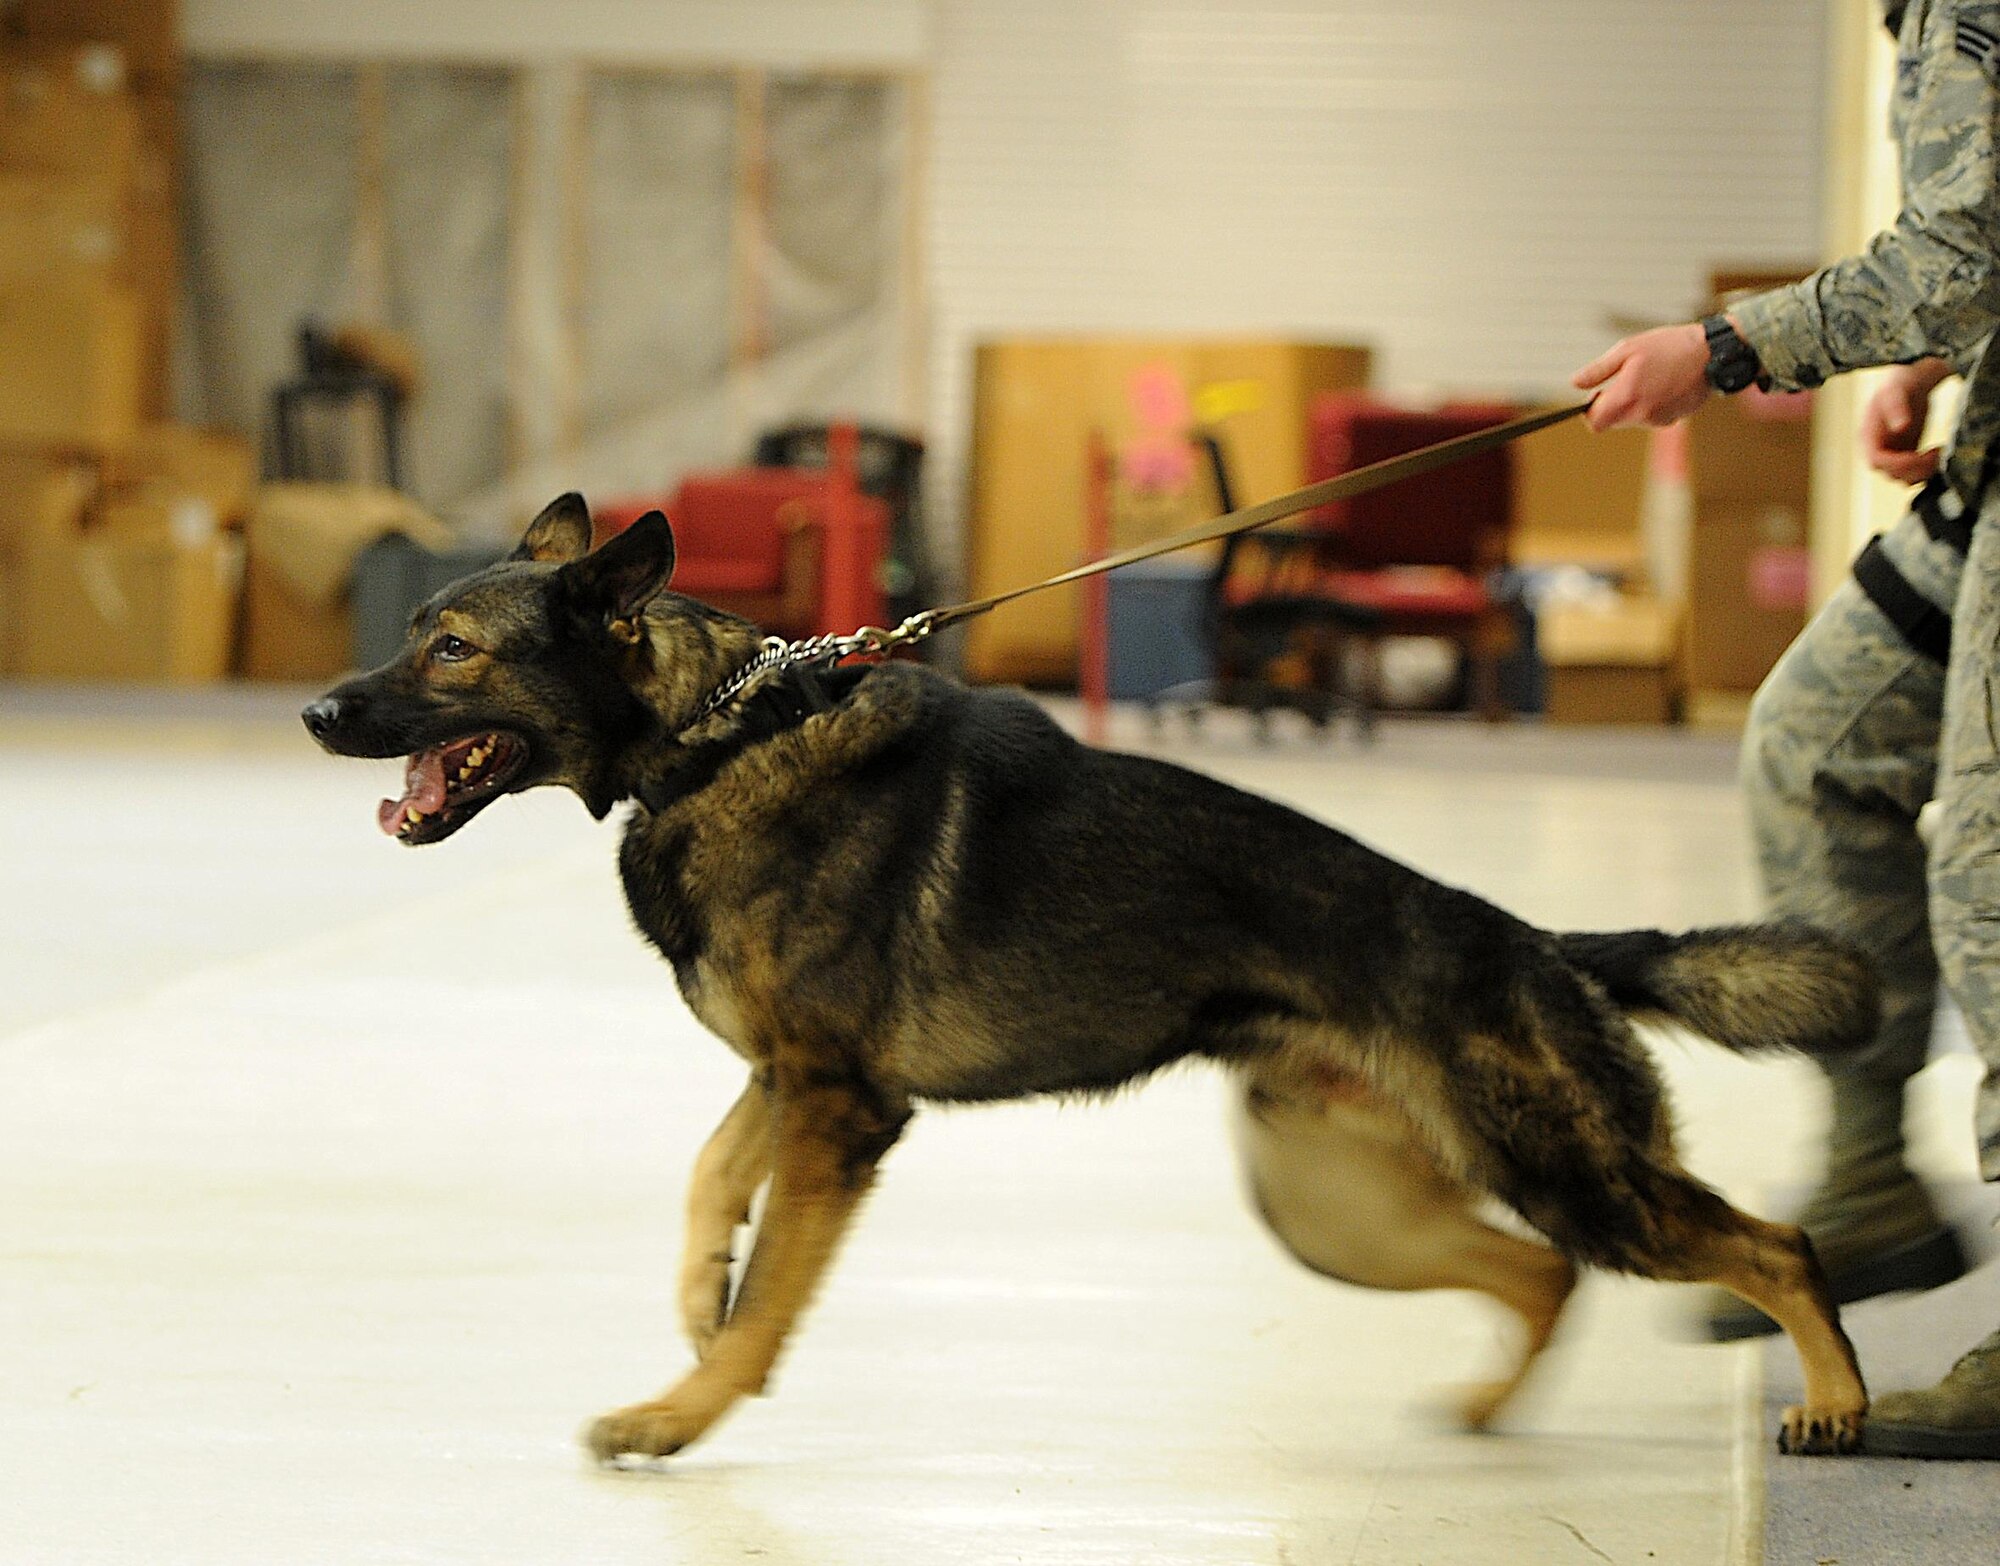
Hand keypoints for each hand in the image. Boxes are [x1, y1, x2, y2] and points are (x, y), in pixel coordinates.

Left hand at [1572, 322, 1712, 430]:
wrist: (1713, 354)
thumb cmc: (1669, 347)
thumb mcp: (1628, 349)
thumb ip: (1598, 370)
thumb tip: (1575, 383)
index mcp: (1626, 398)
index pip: (1594, 422)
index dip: (1590, 410)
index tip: (1597, 393)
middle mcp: (1641, 415)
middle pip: (1611, 422)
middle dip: (1611, 405)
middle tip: (1625, 379)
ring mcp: (1658, 420)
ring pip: (1631, 420)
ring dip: (1632, 403)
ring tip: (1649, 377)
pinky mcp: (1672, 420)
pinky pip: (1651, 418)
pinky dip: (1651, 405)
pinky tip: (1663, 384)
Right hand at [1860, 360, 1949, 484]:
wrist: (1911, 382)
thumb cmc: (1900, 383)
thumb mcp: (1896, 391)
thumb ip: (1896, 408)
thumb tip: (1900, 427)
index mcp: (1869, 435)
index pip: (1876, 460)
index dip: (1895, 463)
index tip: (1916, 455)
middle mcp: (1877, 448)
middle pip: (1890, 472)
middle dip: (1913, 468)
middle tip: (1934, 454)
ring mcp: (1892, 453)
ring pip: (1902, 476)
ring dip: (1921, 471)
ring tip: (1937, 454)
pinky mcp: (1906, 454)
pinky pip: (1913, 471)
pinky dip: (1926, 468)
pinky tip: (1937, 452)